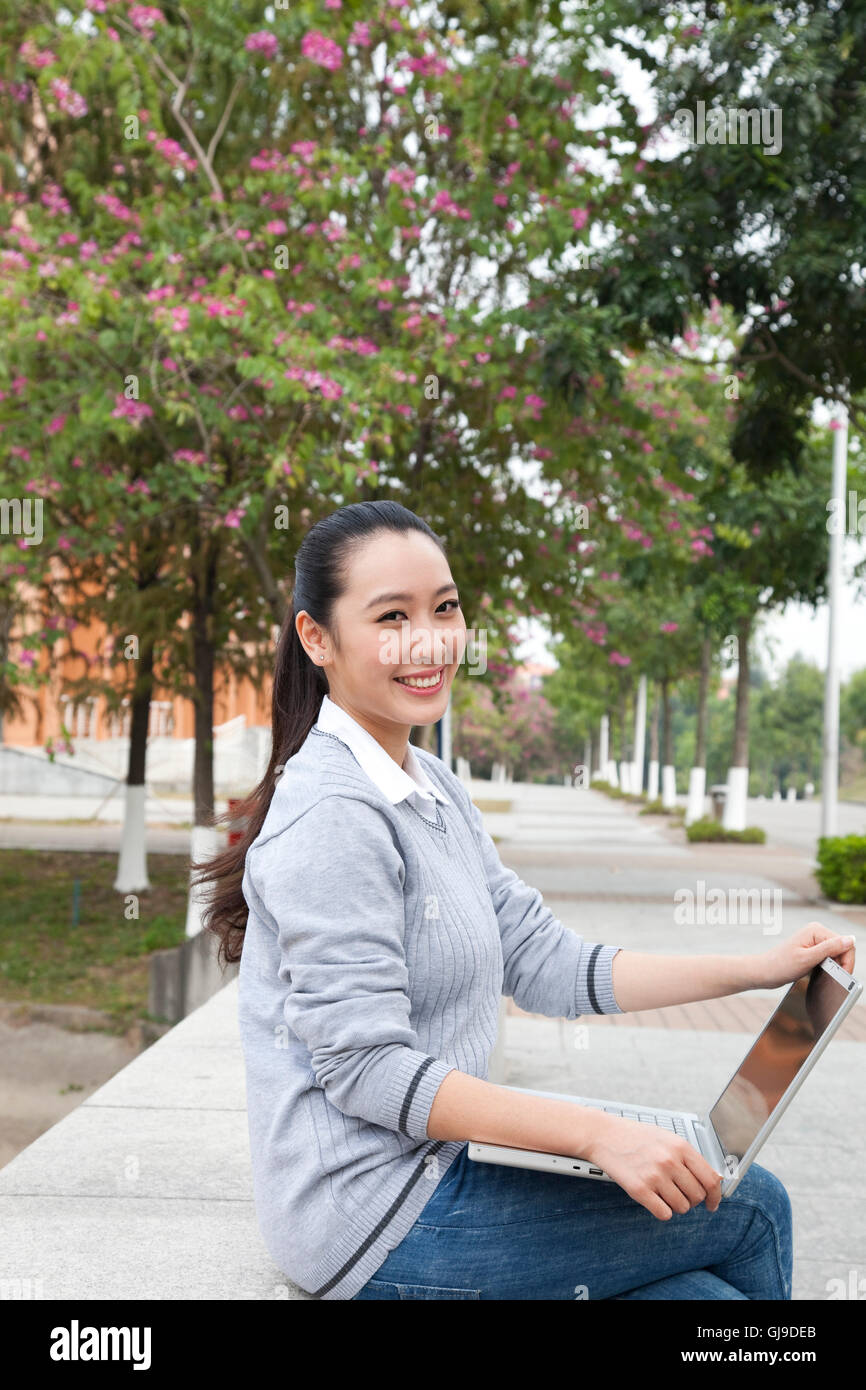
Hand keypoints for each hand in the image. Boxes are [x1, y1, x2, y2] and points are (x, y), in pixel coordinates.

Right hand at [585, 1113, 722, 1220]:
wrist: (603, 1134)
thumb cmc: (635, 1136)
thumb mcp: (667, 1138)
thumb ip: (688, 1157)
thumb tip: (712, 1179)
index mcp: (680, 1146)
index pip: (711, 1179)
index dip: (716, 1196)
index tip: (713, 1204)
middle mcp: (670, 1161)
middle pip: (697, 1196)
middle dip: (692, 1200)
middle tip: (680, 1194)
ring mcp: (654, 1175)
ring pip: (681, 1207)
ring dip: (675, 1205)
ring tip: (664, 1193)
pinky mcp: (639, 1189)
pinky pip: (664, 1213)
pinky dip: (662, 1211)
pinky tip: (654, 1199)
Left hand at [751, 922, 855, 988]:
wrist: (764, 972)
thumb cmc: (781, 966)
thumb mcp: (808, 959)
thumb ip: (830, 949)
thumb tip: (850, 939)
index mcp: (816, 930)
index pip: (845, 943)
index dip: (847, 960)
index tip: (844, 976)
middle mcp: (816, 931)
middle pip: (842, 948)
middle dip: (841, 964)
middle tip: (833, 978)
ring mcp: (814, 940)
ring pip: (837, 954)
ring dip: (835, 966)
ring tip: (822, 975)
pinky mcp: (812, 949)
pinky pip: (829, 957)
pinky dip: (829, 967)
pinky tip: (820, 973)